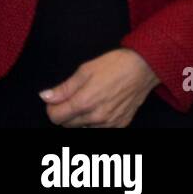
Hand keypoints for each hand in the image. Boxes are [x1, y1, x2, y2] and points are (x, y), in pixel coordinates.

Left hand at [41, 48, 159, 127]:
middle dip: (67, 112)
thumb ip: (65, 87)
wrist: (146, 66)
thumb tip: (45, 96)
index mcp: (84, 102)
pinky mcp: (120, 124)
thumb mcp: (86, 69)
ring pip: (82, 128)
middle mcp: (95, 117)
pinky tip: (103, 107)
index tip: (59, 98)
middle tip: (77, 96)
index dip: (53, 106)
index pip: (55, 117)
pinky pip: (99, 130)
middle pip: (66, 124)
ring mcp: (109, 123)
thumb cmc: (116, 64)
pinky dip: (96, 122)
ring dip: (81, 118)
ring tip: (92, 101)